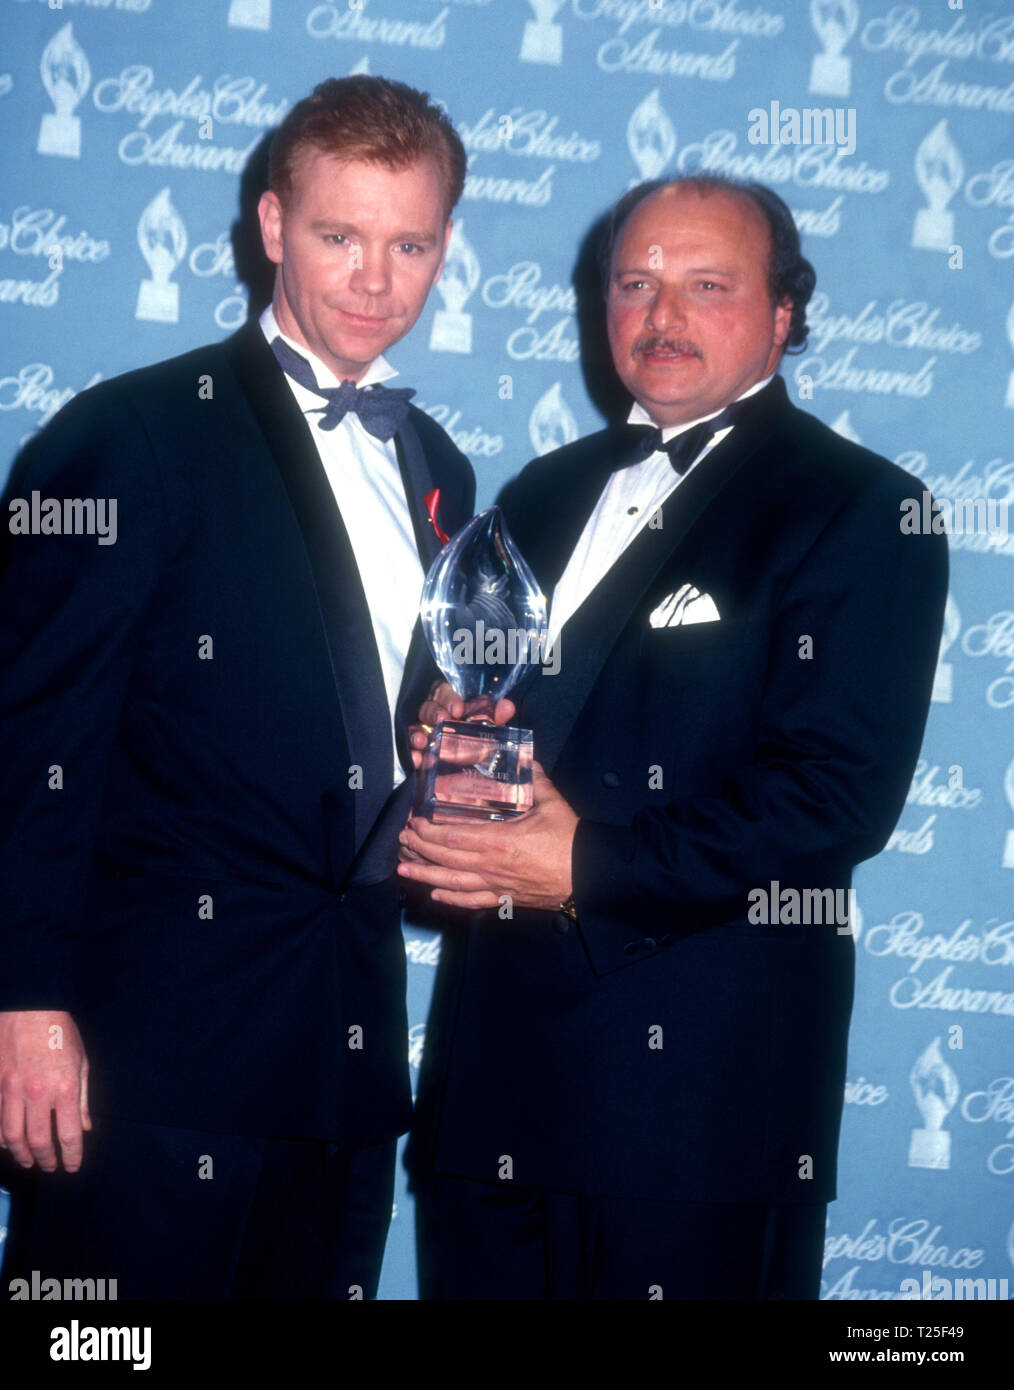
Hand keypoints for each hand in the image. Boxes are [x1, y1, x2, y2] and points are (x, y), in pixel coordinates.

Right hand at [0, 1011, 91, 1171]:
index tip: (72, 1167)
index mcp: (64, 1088)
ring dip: (19, 1154)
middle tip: (48, 1167)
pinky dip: (1, 1137)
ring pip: (10, 1136)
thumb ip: (82, 1098)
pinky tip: (7, 1142)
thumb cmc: (60, 1033)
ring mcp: (11, 1090)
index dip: (71, 1156)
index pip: (68, 1135)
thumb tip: (85, 1127)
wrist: (30, 1007)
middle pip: (37, 1141)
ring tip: (27, 1160)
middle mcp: (37, 1094)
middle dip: (45, 1160)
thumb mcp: (81, 1062)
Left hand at [397, 763, 576, 911]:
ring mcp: (496, 885)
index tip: (413, 822)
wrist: (588, 874)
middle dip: (419, 849)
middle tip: (401, 840)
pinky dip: (451, 899)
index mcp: (499, 840)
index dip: (428, 831)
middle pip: (445, 859)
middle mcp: (491, 865)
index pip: (453, 837)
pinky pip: (472, 901)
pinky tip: (435, 895)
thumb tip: (526, 758)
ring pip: (452, 883)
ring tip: (404, 869)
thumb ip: (535, 780)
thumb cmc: (570, 839)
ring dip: (424, 876)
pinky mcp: (504, 898)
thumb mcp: (552, 804)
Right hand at [408, 680, 515, 769]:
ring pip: (414, 728)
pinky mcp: (418, 753)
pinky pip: (409, 751)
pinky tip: (418, 759)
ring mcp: (423, 734)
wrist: (474, 770)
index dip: (447, 696)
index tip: (457, 708)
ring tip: (423, 741)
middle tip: (442, 720)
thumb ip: (496, 717)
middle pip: (426, 707)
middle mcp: (434, 716)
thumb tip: (507, 706)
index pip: (442, 690)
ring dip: (417, 733)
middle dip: (433, 712)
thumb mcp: (490, 728)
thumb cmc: (478, 739)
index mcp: (450, 703)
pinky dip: (412, 754)